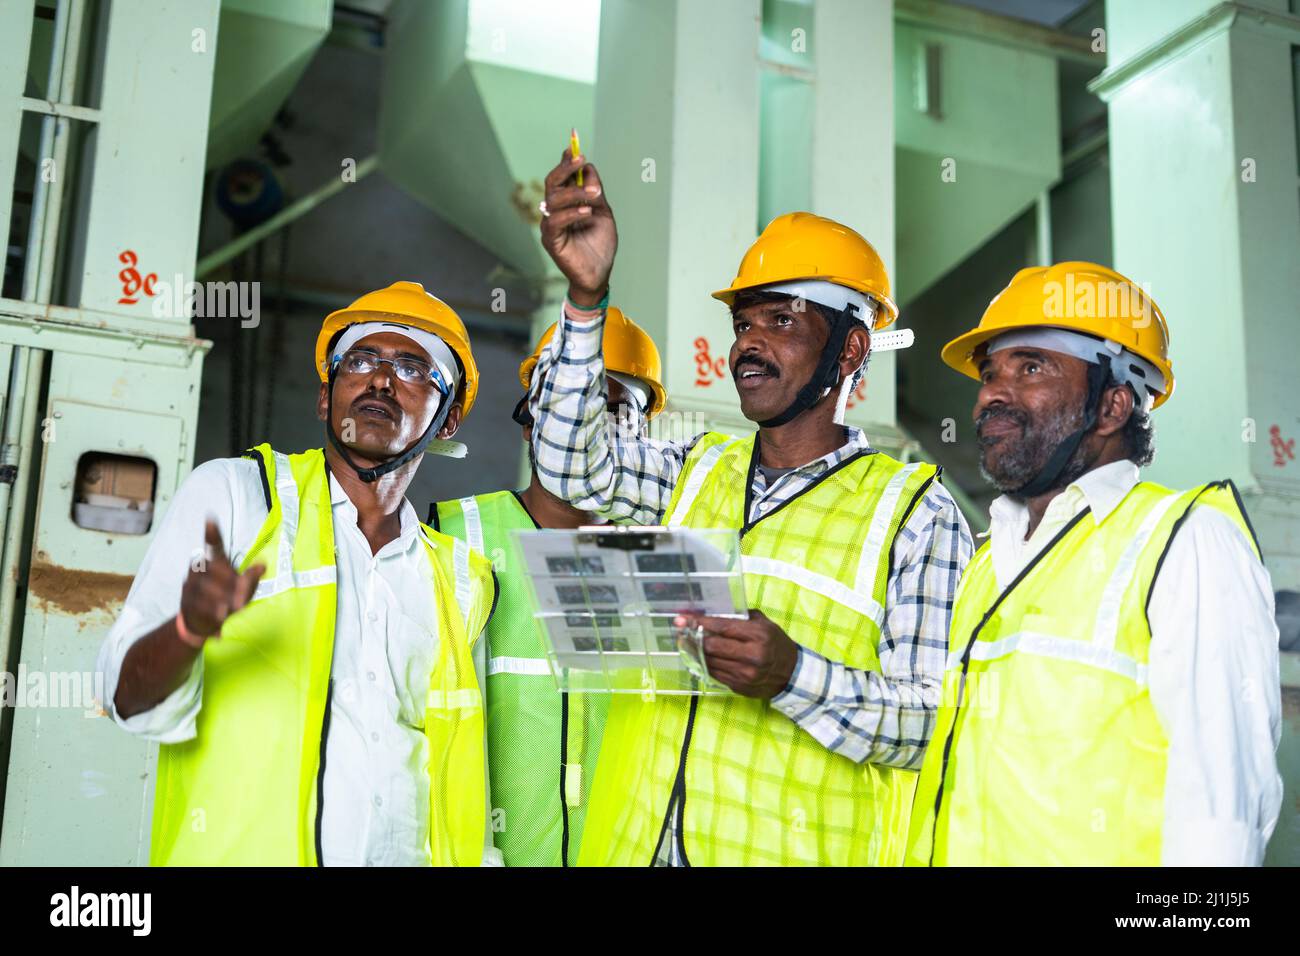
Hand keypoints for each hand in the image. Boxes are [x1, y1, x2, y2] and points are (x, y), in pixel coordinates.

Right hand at [179, 520, 265, 640]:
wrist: (201, 622)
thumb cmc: (227, 601)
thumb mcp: (245, 592)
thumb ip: (251, 579)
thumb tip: (263, 566)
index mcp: (217, 564)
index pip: (215, 546)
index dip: (213, 534)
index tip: (210, 519)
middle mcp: (201, 569)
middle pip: (213, 567)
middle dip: (228, 580)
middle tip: (242, 595)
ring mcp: (191, 584)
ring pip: (205, 585)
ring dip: (221, 597)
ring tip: (233, 607)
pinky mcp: (186, 599)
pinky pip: (198, 602)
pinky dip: (211, 609)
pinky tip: (220, 614)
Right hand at [539, 143, 616, 307]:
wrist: (600, 274)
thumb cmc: (600, 244)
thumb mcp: (603, 212)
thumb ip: (595, 191)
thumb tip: (588, 167)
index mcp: (566, 201)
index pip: (562, 176)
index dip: (566, 160)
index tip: (574, 145)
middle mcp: (555, 210)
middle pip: (552, 182)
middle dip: (565, 168)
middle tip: (581, 159)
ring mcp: (550, 225)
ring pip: (555, 199)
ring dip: (576, 192)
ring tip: (595, 193)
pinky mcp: (551, 240)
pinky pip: (555, 221)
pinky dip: (571, 213)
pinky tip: (587, 211)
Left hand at [679, 610, 798, 699]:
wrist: (791, 673)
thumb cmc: (775, 644)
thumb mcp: (765, 624)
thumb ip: (741, 617)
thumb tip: (714, 612)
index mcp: (759, 635)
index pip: (722, 627)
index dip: (700, 622)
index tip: (683, 619)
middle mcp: (752, 656)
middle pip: (712, 646)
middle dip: (694, 637)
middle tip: (682, 630)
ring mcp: (745, 674)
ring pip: (709, 661)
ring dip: (695, 651)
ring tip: (687, 642)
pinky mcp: (739, 687)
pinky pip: (714, 673)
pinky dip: (705, 664)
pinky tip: (700, 656)